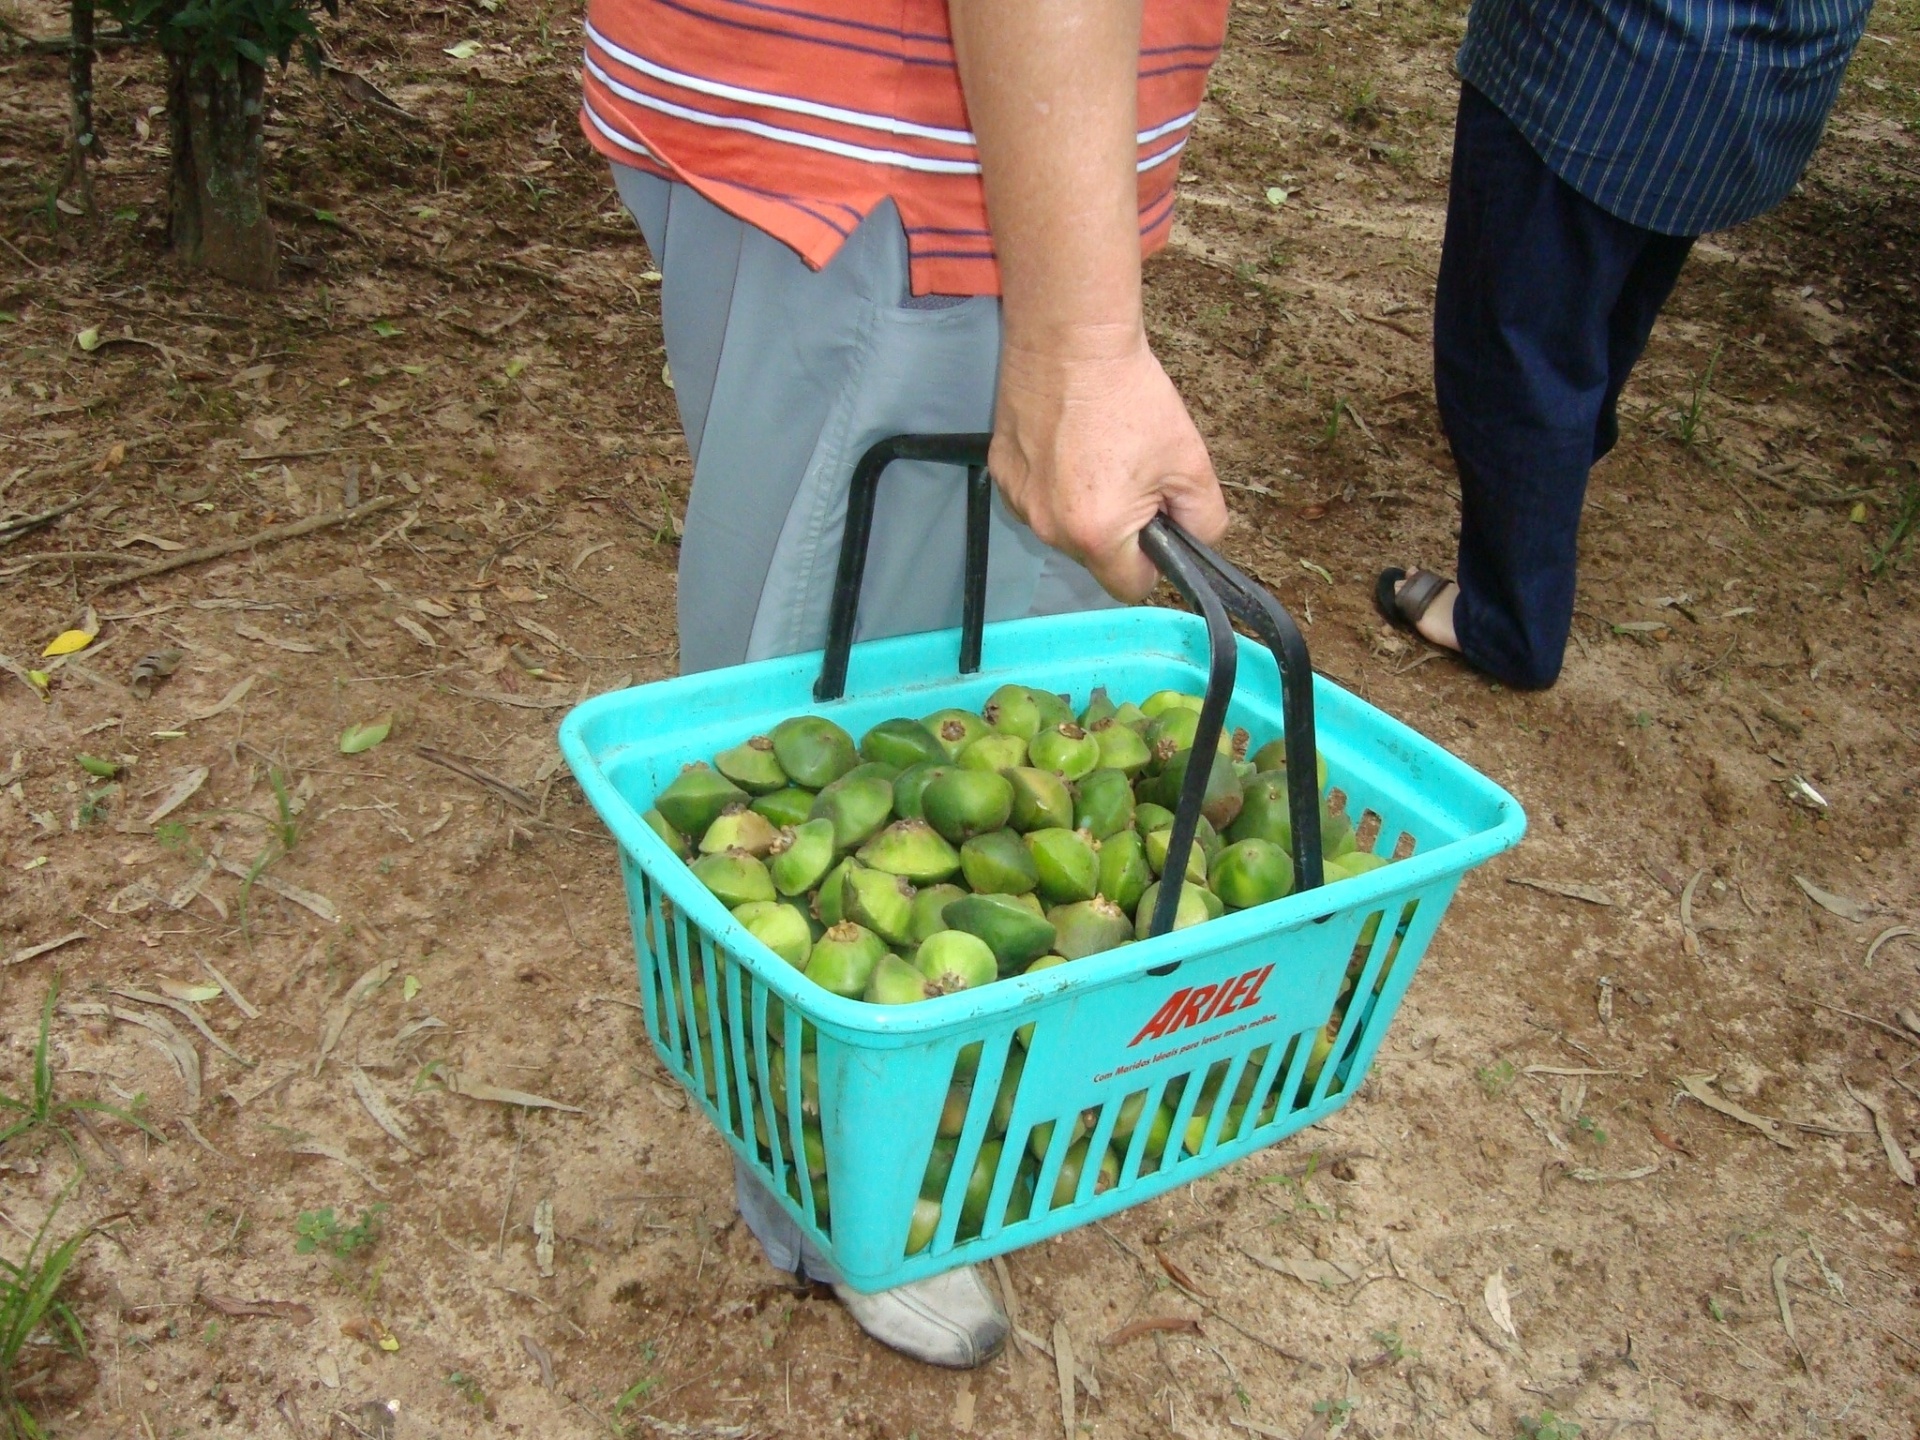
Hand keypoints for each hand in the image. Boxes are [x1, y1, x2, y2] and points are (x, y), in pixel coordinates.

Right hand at [990, 327, 1227, 601]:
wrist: (1070, 340)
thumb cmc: (1129, 395)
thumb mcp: (1190, 461)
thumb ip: (1205, 519)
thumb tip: (1195, 542)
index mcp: (1098, 534)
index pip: (1129, 588)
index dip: (1150, 564)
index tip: (1157, 528)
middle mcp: (1050, 529)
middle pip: (1094, 557)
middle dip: (1117, 529)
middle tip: (1132, 474)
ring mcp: (1020, 503)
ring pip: (1064, 528)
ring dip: (1083, 506)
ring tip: (1097, 452)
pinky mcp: (1002, 475)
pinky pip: (1037, 499)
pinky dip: (1054, 482)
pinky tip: (1066, 442)